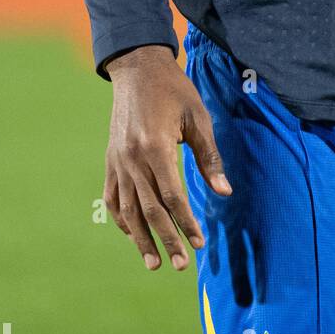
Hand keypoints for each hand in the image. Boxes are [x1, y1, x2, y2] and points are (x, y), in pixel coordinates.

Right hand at [103, 44, 231, 270]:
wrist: (137, 68)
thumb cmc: (174, 90)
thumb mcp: (197, 117)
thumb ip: (209, 156)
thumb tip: (224, 192)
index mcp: (155, 147)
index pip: (172, 196)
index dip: (186, 222)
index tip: (199, 242)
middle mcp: (132, 159)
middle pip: (150, 209)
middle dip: (166, 240)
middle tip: (180, 265)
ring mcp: (117, 161)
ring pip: (128, 210)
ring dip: (141, 239)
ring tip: (155, 263)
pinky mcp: (110, 160)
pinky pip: (113, 197)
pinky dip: (122, 219)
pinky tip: (133, 234)